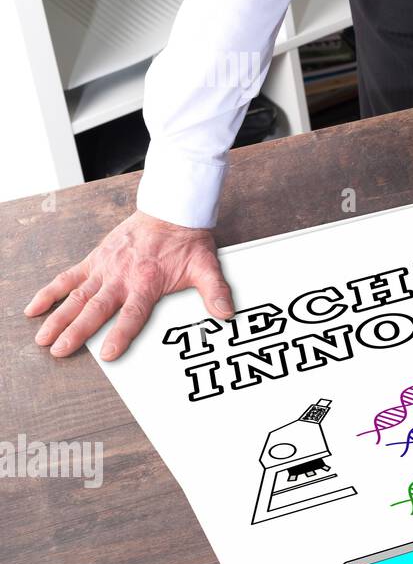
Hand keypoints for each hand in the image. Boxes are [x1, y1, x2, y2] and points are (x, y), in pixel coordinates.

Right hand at [26, 210, 232, 360]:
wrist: (171, 211)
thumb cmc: (187, 243)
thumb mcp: (206, 268)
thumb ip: (215, 292)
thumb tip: (226, 313)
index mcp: (147, 283)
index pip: (131, 314)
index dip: (120, 334)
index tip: (108, 352)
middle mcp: (121, 277)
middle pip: (95, 309)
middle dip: (76, 331)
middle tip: (59, 351)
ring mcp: (105, 268)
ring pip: (76, 296)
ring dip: (58, 317)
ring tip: (43, 338)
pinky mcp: (95, 259)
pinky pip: (68, 277)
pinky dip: (50, 292)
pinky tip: (34, 307)